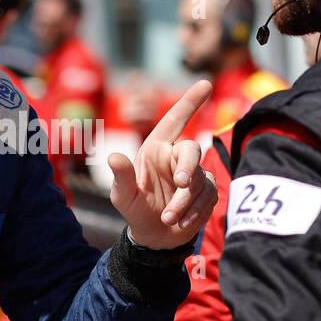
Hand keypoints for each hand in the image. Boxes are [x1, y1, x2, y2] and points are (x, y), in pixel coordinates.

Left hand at [108, 80, 215, 249]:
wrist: (154, 237)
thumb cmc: (135, 210)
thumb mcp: (123, 196)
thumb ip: (121, 176)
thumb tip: (113, 157)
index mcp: (156, 149)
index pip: (174, 120)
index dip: (189, 102)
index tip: (205, 83)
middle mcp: (176, 156)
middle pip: (192, 149)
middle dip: (188, 167)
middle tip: (181, 184)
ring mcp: (195, 173)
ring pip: (200, 179)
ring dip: (185, 201)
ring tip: (168, 219)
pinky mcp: (207, 191)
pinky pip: (208, 196)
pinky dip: (194, 211)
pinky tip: (181, 222)